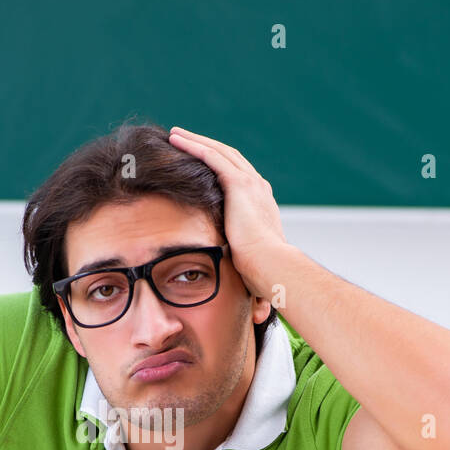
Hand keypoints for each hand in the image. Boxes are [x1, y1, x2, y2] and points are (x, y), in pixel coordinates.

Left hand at [167, 125, 288, 296]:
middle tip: (183, 142)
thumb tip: (260, 314)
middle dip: (206, 149)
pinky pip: (213, 157)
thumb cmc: (266, 278)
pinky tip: (176, 140)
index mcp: (261, 207)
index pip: (237, 181)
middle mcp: (258, 190)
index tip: (200, 168)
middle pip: (229, 160)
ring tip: (175, 135)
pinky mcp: (240, 184)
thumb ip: (249, 277)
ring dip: (196, 142)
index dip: (218, 172)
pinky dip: (195, 146)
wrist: (274, 269)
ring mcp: (251, 185)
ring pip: (219, 153)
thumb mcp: (253, 271)